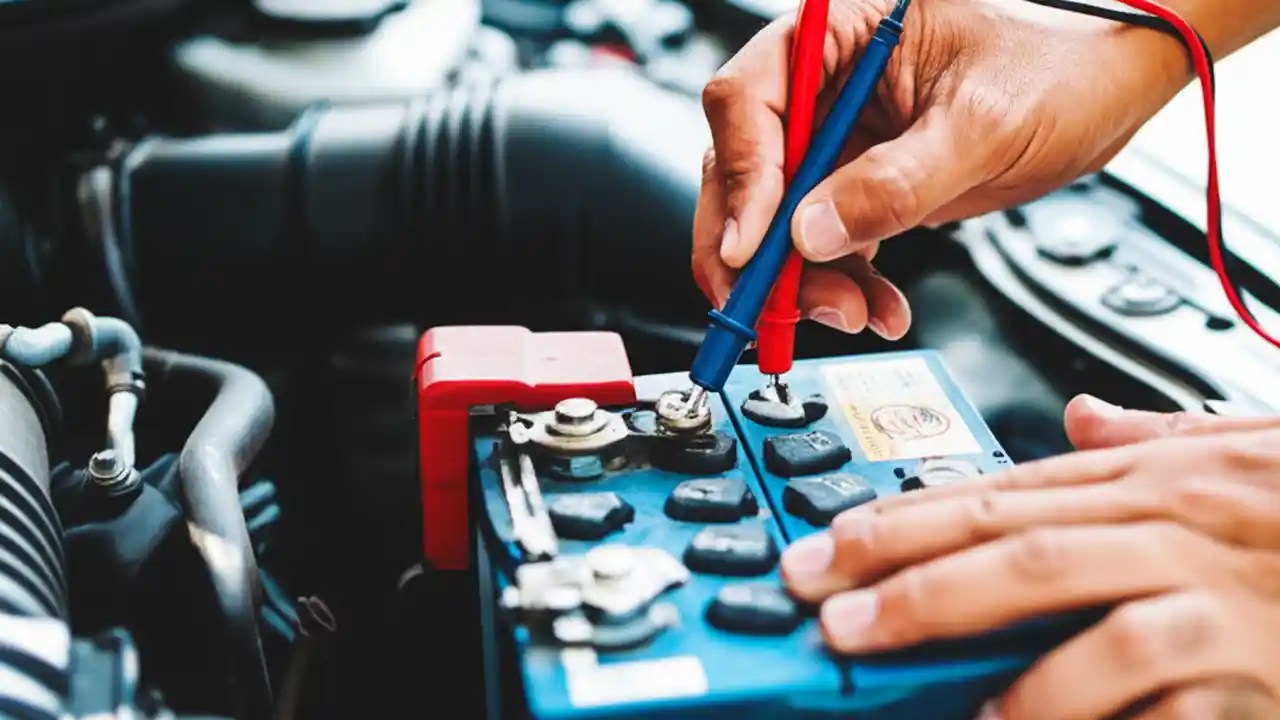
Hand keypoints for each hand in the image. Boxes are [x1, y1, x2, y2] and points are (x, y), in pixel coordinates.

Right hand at [692, 0, 1189, 334]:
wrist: (1111, 83)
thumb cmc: (1060, 63)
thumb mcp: (981, 126)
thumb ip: (893, 183)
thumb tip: (812, 235)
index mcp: (837, 36)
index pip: (748, 101)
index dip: (741, 179)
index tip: (752, 248)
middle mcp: (823, 85)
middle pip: (746, 169)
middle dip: (757, 249)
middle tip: (770, 308)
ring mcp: (839, 137)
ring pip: (778, 219)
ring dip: (802, 280)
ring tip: (851, 313)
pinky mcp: (860, 181)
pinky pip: (824, 241)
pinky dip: (841, 283)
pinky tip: (874, 305)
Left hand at [779, 395, 1279, 717]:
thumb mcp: (1252, 451)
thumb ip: (1160, 437)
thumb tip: (1079, 419)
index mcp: (1164, 478)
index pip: (1007, 490)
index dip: (907, 516)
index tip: (832, 543)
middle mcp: (1181, 525)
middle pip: (1017, 542)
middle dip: (908, 574)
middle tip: (825, 607)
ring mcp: (1224, 597)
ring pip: (1081, 611)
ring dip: (983, 649)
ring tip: (905, 676)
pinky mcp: (1260, 669)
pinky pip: (1161, 701)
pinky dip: (1086, 718)